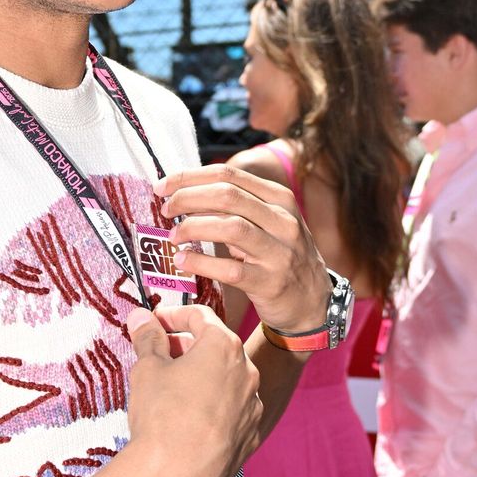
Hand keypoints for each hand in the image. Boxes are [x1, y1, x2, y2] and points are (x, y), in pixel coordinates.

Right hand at [124, 303, 262, 476]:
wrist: (175, 476)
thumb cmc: (162, 417)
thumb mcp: (147, 369)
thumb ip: (148, 338)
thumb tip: (142, 318)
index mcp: (223, 347)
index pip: (199, 315)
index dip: (173, 315)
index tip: (155, 322)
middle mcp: (246, 372)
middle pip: (216, 347)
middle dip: (187, 346)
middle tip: (159, 354)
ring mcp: (252, 405)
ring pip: (226, 380)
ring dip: (202, 377)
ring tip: (172, 389)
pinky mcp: (251, 434)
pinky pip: (231, 410)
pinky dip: (213, 406)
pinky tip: (189, 417)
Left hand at [158, 164, 330, 334]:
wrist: (313, 301)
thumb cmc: (281, 256)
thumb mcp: (270, 222)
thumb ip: (238, 205)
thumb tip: (185, 192)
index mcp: (279, 198)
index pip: (229, 175)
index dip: (190, 177)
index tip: (163, 186)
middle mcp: (282, 221)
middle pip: (227, 196)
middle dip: (187, 198)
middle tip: (165, 209)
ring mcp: (279, 252)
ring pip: (230, 227)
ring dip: (193, 228)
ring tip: (173, 236)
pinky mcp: (270, 282)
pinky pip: (230, 269)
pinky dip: (201, 262)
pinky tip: (182, 261)